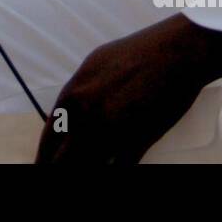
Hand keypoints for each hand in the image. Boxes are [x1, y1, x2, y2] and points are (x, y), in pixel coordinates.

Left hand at [36, 13, 221, 163]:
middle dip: (60, 168)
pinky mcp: (137, 142)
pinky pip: (118, 168)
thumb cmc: (138, 51)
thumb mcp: (95, 63)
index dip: (45, 155)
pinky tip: (113, 167)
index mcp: (74, 94)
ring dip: (88, 168)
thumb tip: (71, 110)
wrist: (175, 52)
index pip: (50, 136)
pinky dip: (114, 169)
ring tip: (94, 165)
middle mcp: (87, 115)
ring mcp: (112, 131)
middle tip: (63, 171)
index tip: (46, 164)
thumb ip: (80, 90)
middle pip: (62, 159)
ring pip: (88, 166)